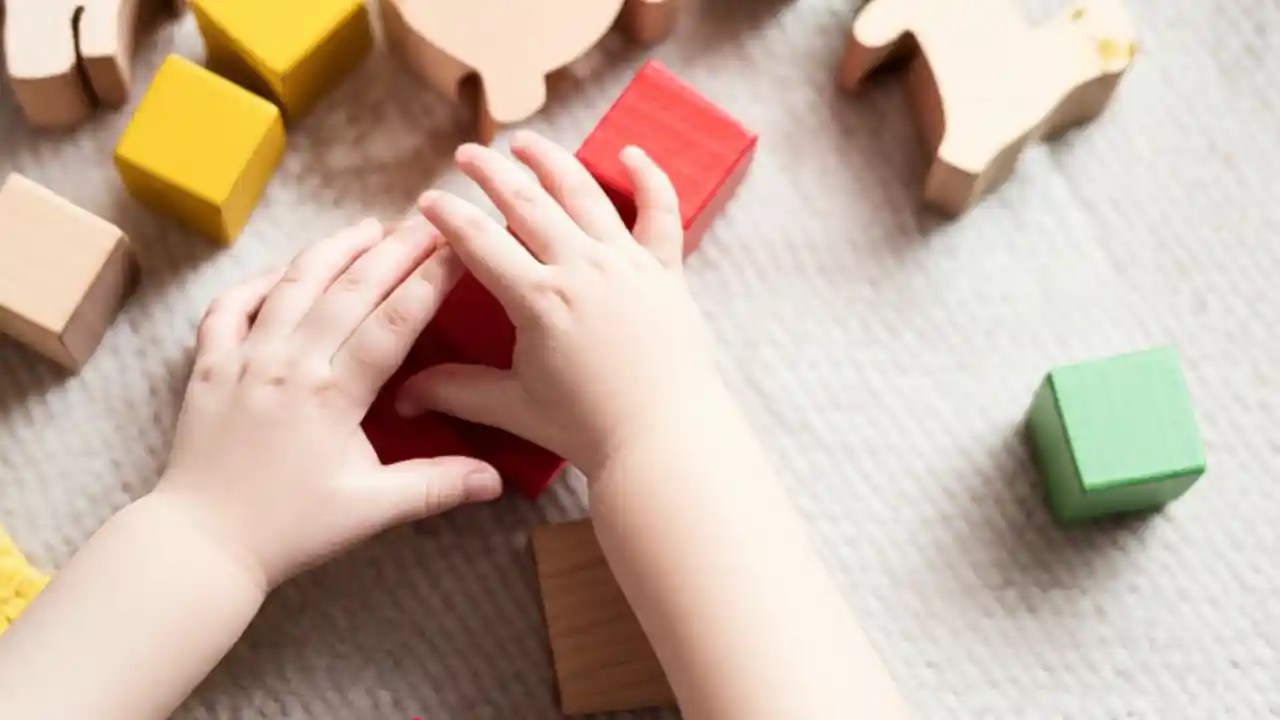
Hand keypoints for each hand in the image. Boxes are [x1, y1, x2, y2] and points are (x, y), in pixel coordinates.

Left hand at [156, 218, 501, 587]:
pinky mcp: (208, 369)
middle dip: (393, 249)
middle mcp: (289, 364)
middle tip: (426, 220)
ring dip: (332, 250)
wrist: (200, 544)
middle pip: (348, 290)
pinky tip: (283, 271)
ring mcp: (244, 360)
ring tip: (366, 226)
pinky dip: (257, 283)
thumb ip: (435, 486)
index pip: (393, 322)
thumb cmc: (287, 530)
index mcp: (332, 394)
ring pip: (292, 286)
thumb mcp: (370, 510)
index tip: (459, 249)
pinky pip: (229, 310)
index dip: (430, 281)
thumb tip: (496, 479)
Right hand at [395, 130, 724, 475]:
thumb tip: (403, 394)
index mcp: (538, 300)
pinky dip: (649, 177)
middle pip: (527, 201)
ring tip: (525, 143)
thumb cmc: (588, 429)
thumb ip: (457, 391)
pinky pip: (661, 212)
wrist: (663, 440)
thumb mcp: (513, 406)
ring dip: (550, 161)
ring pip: (584, 194)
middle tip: (467, 153)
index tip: (427, 200)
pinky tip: (631, 152)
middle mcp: (581, 269)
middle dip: (490, 171)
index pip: (479, 240)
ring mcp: (626, 264)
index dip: (448, 215)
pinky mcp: (665, 271)